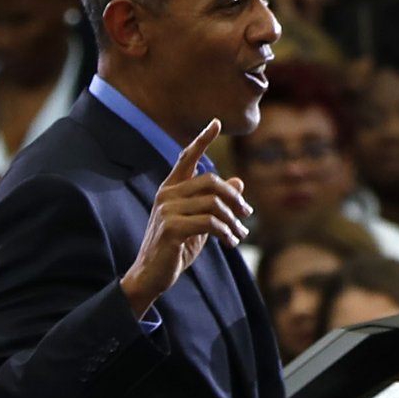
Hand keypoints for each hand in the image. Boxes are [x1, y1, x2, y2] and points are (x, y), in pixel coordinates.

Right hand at [123, 119, 247, 315]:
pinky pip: (209, 222)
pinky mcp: (171, 228)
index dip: (202, 140)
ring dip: (233, 221)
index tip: (216, 122)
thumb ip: (215, 202)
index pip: (187, 158)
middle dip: (234, 198)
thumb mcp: (200, 222)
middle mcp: (167, 195)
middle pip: (211, 182)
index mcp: (171, 189)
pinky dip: (226, 232)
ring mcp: (167, 210)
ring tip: (240, 234)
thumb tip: (239, 181)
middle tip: (247, 215)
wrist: (151, 275)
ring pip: (214, 204)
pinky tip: (231, 242)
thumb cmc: (176, 247)